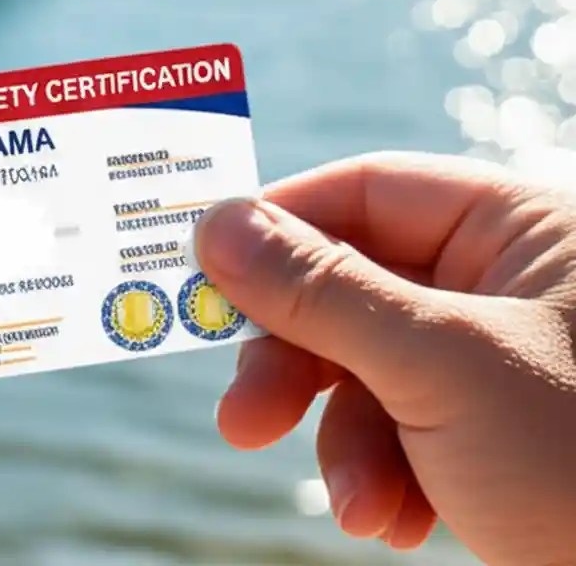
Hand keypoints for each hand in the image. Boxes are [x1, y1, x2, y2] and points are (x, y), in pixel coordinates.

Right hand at [196, 152, 575, 563]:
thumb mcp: (441, 366)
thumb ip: (322, 290)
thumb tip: (215, 225)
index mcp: (516, 230)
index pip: (366, 193)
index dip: (278, 229)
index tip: (202, 273)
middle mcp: (502, 286)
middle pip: (349, 291)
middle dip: (297, 366)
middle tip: (242, 420)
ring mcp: (493, 364)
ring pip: (365, 374)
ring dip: (344, 447)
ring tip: (360, 510)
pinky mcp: (487, 435)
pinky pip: (399, 433)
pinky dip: (383, 480)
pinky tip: (396, 525)